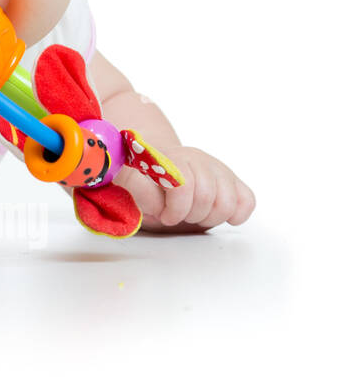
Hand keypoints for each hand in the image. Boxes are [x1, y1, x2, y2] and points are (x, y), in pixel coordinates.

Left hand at [114, 145, 254, 232]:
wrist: (155, 168)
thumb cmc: (142, 181)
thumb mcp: (129, 185)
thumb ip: (138, 190)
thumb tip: (158, 203)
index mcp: (168, 158)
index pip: (182, 186)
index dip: (174, 209)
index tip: (164, 216)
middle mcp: (195, 159)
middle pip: (206, 196)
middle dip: (190, 215)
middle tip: (177, 216)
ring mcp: (216, 168)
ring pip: (227, 202)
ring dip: (210, 217)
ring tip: (195, 216)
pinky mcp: (232, 180)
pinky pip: (247, 200)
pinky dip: (237, 214)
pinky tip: (221, 217)